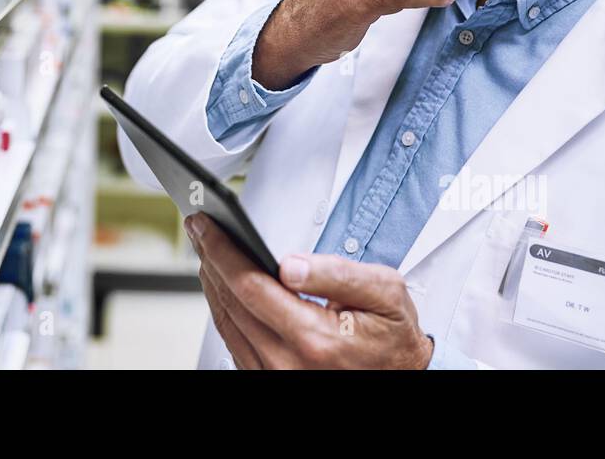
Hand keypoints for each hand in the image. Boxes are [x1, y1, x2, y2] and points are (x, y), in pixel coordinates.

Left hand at [186, 213, 433, 369]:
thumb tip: (289, 263)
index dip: (222, 251)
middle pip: (231, 302)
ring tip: (208, 249)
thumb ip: (337, 274)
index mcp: (314, 339)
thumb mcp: (384, 293)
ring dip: (212, 282)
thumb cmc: (392, 336)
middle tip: (200, 227)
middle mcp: (287, 364)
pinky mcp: (268, 380)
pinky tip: (224, 285)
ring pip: (226, 323)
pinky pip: (233, 342)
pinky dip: (225, 309)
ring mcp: (275, 377)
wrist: (403, 377)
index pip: (249, 286)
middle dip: (211, 259)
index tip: (206, 225)